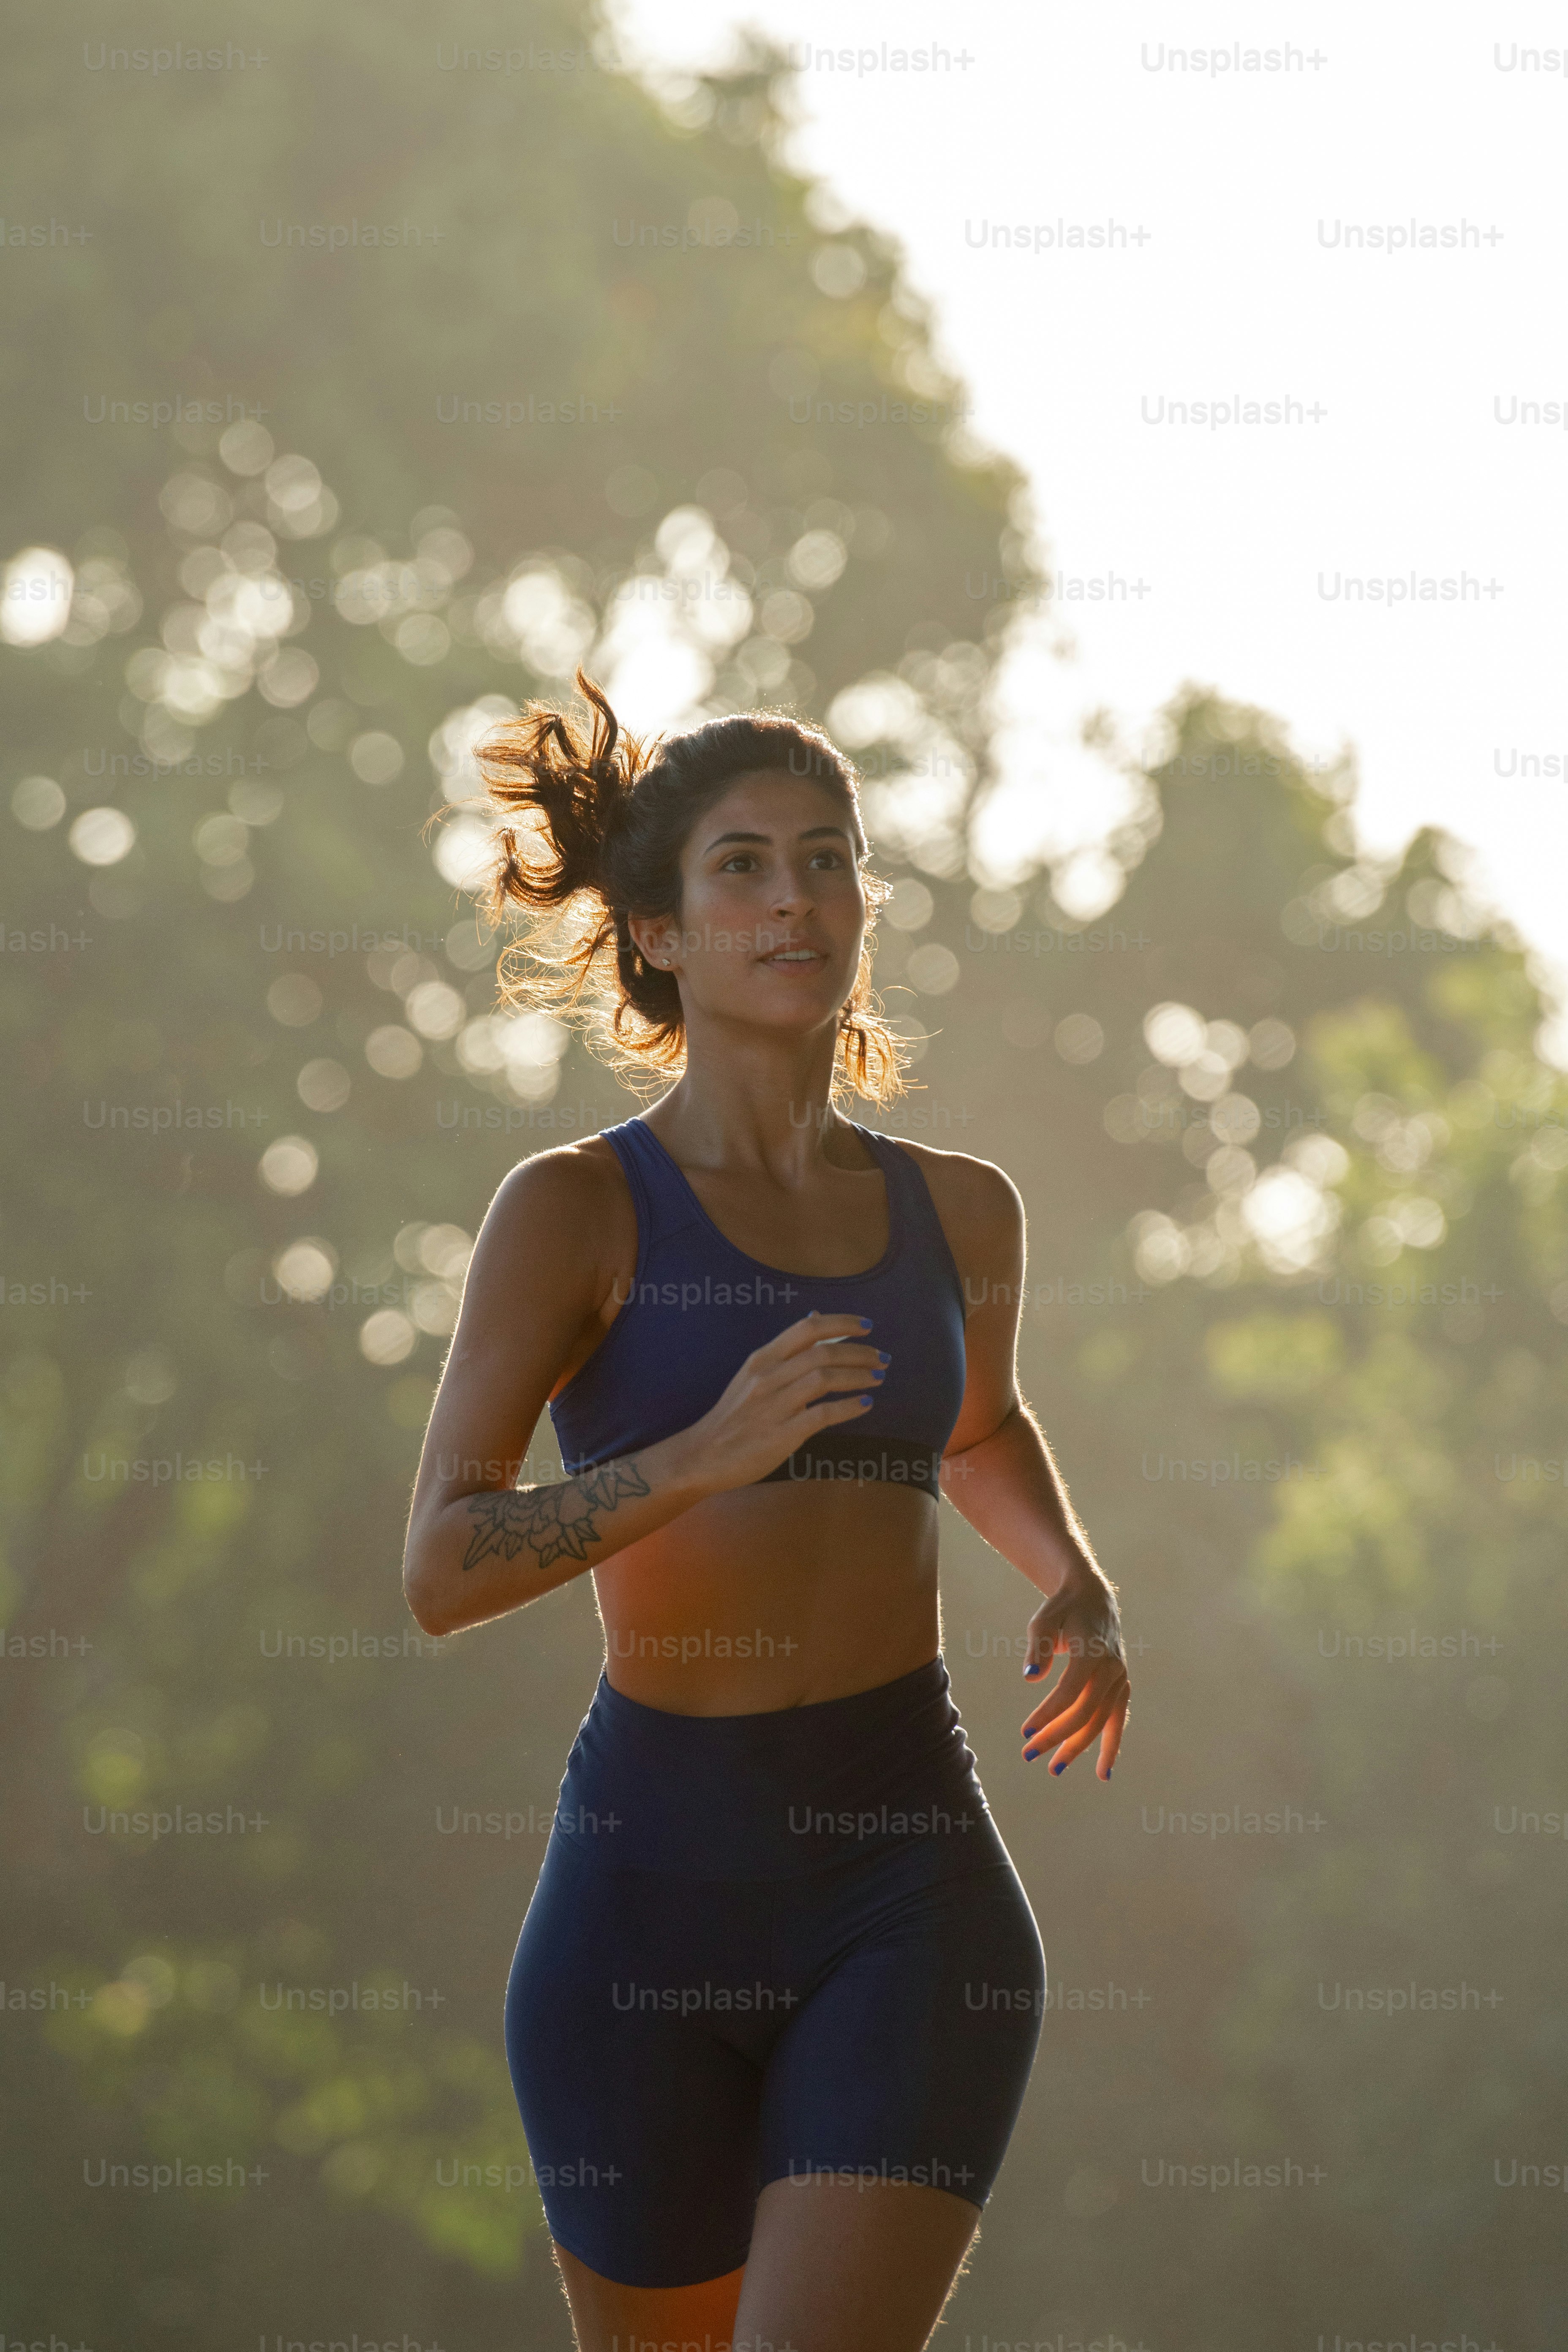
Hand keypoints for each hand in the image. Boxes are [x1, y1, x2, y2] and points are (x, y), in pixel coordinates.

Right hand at [671, 1311, 887, 1494]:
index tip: (867, 1326)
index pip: (807, 1328)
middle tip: (882, 1358)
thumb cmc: (733, 1415)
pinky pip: (823, 1415)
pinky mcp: (781, 1434)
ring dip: (858, 1376)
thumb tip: (814, 1318)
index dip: (841, 1323)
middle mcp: (767, 1377)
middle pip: (822, 1352)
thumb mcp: (752, 1375)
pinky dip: (849, 1407)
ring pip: (825, 1379)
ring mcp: (774, 1406)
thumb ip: (784, 1351)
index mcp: (762, 1359)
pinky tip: (865, 1404)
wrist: (702, 1455)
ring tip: (878, 1378)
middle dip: (859, 1353)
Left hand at [1019, 1570, 1129, 1782]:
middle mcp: (1111, 1668)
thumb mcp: (1044, 1620)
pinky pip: (1116, 1720)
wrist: (1093, 1598)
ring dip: (1078, 1748)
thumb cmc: (1062, 1609)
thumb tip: (1030, 1676)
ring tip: (1055, 1769)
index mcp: (1092, 1651)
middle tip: (1028, 1754)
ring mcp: (1119, 1679)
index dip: (1048, 1714)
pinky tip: (1102, 1771)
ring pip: (1101, 1721)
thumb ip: (1038, 1647)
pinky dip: (1111, 1745)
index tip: (1025, 1731)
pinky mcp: (1121, 1686)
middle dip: (1056, 1736)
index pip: (1069, 1692)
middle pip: (1085, 1712)